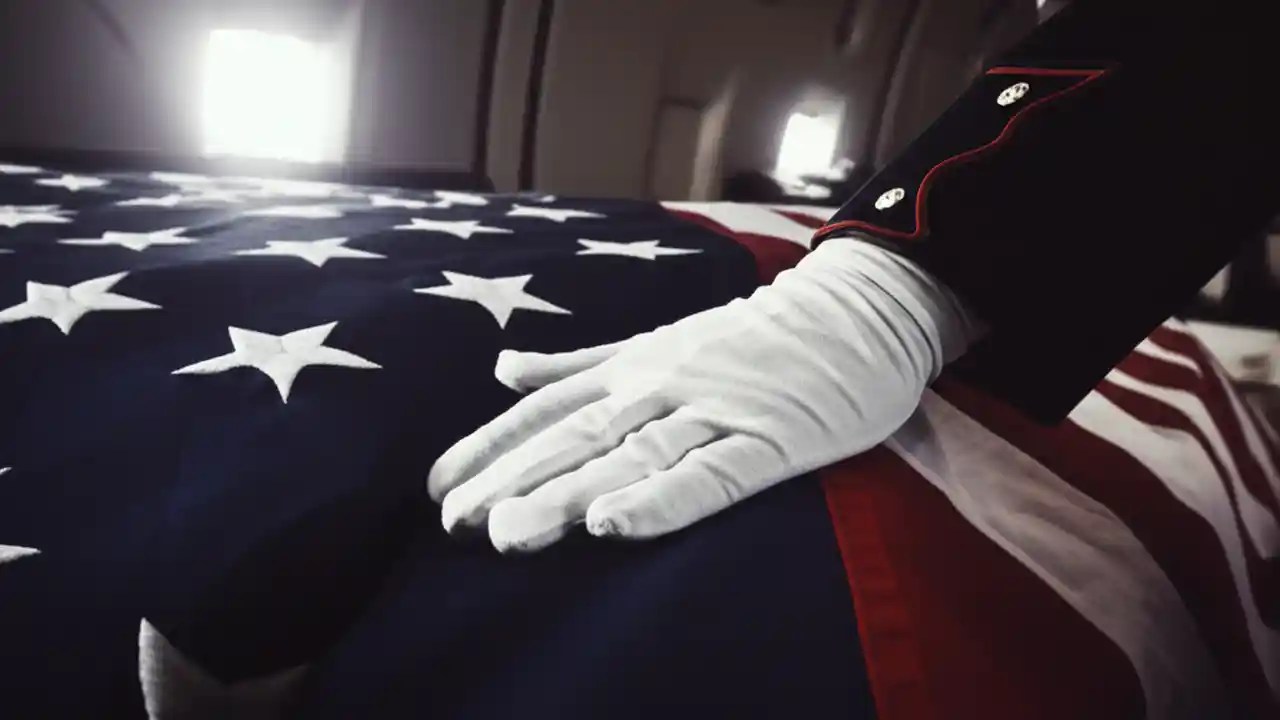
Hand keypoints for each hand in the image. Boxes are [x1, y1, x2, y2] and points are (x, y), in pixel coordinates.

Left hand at [427, 237, 975, 551]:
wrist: (856, 311)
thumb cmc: (753, 335)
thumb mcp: (655, 341)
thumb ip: (578, 362)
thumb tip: (501, 368)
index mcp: (633, 366)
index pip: (548, 410)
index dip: (490, 448)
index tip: (438, 490)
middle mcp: (660, 385)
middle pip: (576, 438)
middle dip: (512, 480)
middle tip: (455, 523)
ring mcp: (713, 410)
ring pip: (629, 457)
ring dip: (567, 493)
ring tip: (509, 534)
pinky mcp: (767, 439)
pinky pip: (709, 475)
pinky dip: (658, 500)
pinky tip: (612, 524)